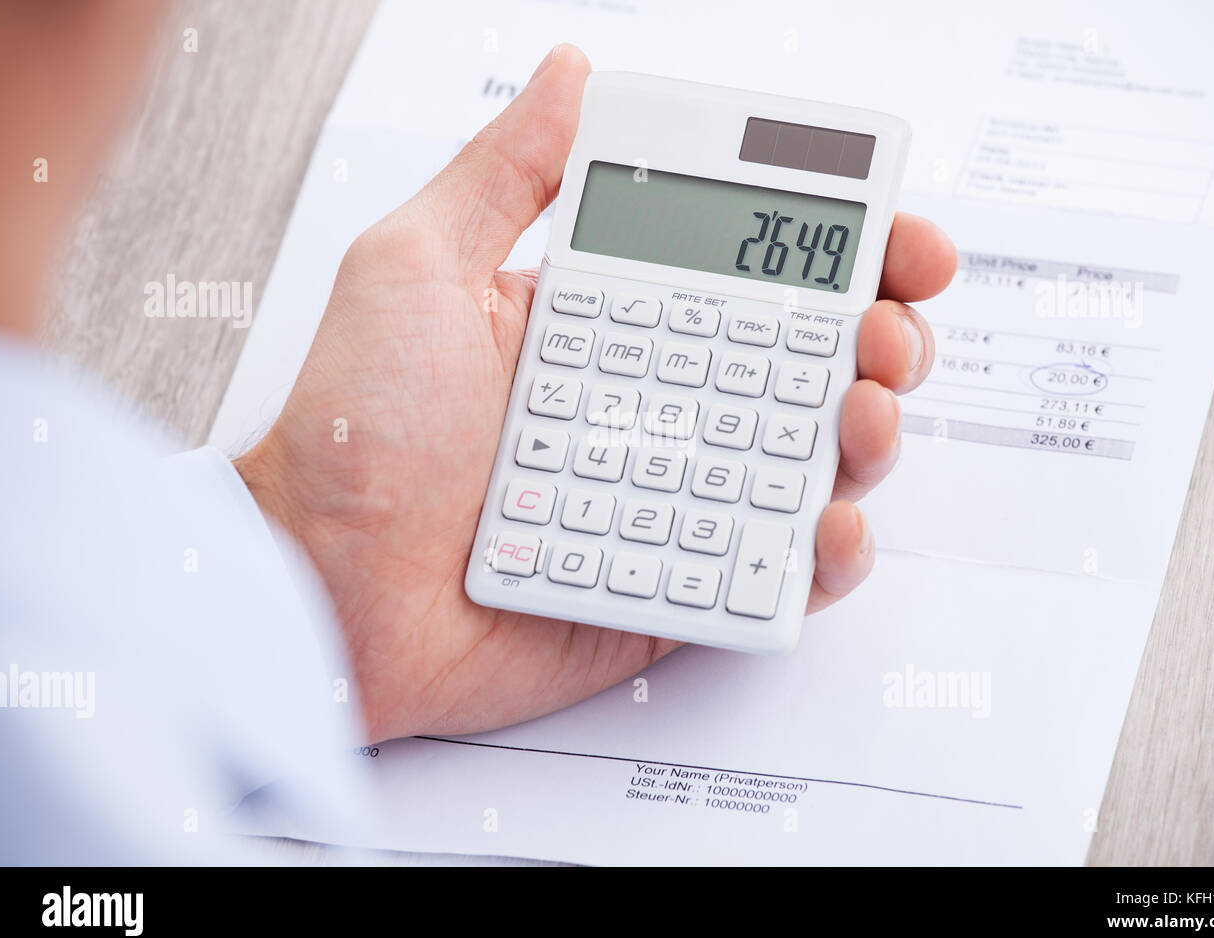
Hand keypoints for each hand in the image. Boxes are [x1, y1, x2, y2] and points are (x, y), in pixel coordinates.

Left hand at [236, 45, 956, 741]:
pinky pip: (771, 572)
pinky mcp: (672, 587)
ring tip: (863, 413)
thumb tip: (569, 73)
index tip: (890, 236)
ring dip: (868, 432)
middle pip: (806, 365)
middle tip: (884, 330)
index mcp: (610, 326)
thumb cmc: (352, 434)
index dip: (835, 253)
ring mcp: (671, 497)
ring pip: (809, 462)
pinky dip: (821, 555)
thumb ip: (504, 175)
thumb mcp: (415, 269)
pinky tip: (825, 526)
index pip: (749, 276)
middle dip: (877, 337)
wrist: (323, 589)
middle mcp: (654, 408)